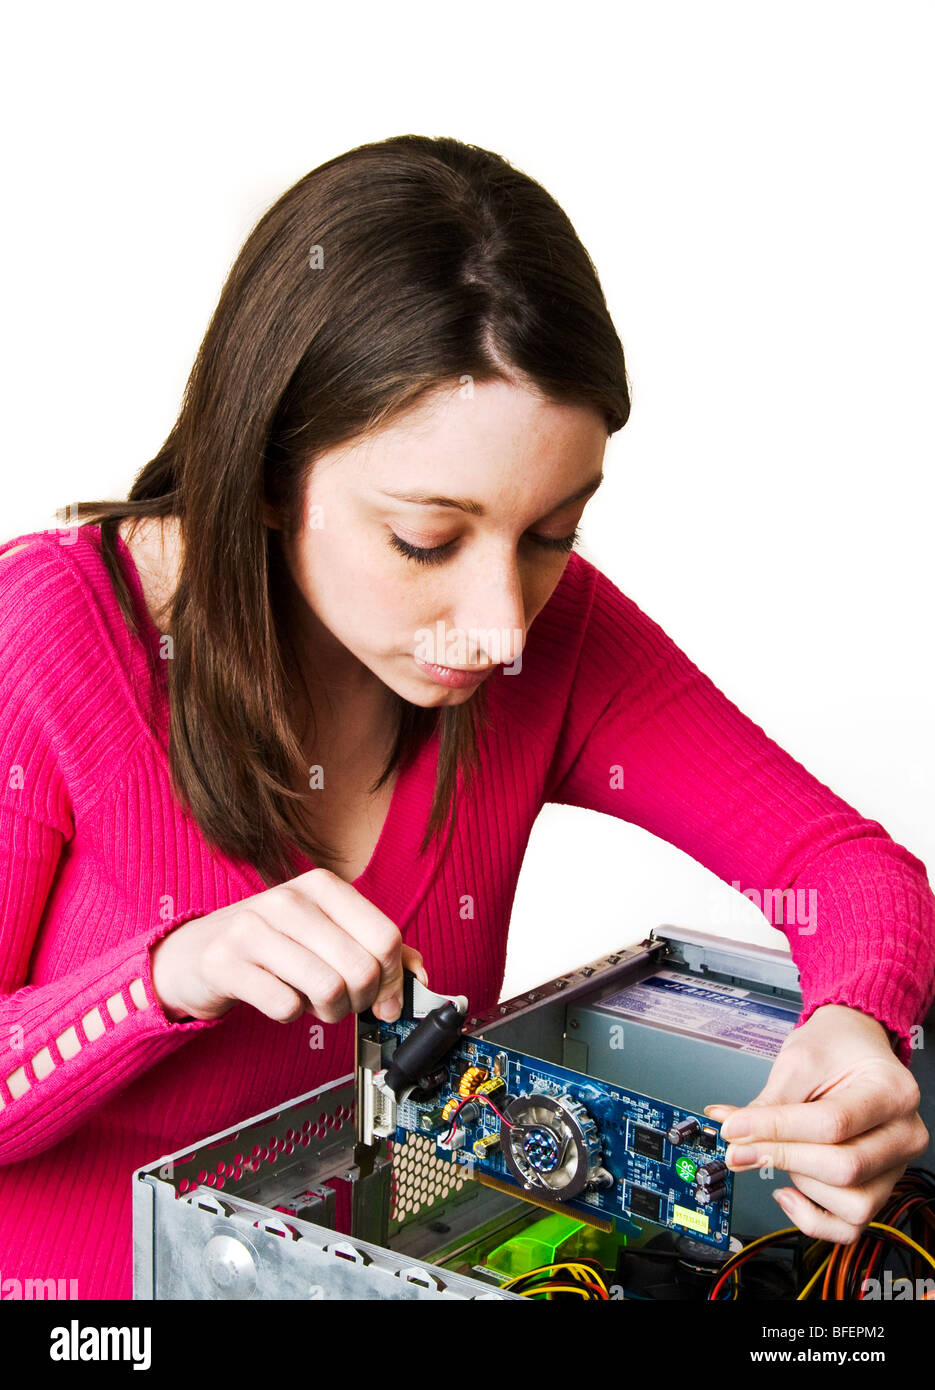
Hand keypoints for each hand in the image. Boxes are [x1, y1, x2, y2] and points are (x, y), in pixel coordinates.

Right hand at [149, 867, 427, 1024]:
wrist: (194, 952)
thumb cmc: (270, 943)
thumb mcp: (325, 933)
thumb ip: (377, 949)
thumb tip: (420, 978)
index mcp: (323, 887)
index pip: (386, 937)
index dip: (393, 979)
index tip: (384, 997)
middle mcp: (290, 899)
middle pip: (362, 968)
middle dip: (360, 1001)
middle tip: (343, 1003)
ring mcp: (254, 928)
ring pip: (328, 989)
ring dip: (328, 1011)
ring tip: (312, 1003)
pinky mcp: (226, 963)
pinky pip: (285, 1007)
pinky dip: (290, 1015)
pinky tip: (277, 998)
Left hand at [704, 1004, 928, 1243]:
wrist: (856, 1048)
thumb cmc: (834, 1049)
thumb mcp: (799, 1061)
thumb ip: (770, 1103)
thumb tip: (734, 1134)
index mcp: (892, 1091)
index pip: (832, 1124)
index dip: (777, 1129)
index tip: (735, 1128)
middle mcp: (904, 1133)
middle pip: (844, 1168)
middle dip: (782, 1158)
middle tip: (739, 1147)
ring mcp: (896, 1166)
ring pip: (852, 1204)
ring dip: (803, 1184)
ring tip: (783, 1153)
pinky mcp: (880, 1188)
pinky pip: (851, 1226)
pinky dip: (814, 1219)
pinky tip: (788, 1191)